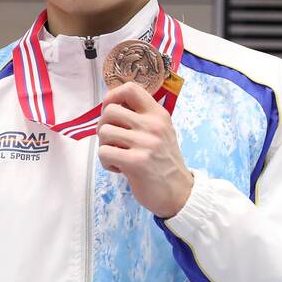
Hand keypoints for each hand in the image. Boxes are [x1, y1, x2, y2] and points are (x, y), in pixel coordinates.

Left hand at [96, 81, 193, 218]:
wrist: (179, 192)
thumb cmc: (163, 162)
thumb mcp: (159, 132)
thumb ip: (139, 118)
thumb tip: (109, 106)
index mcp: (158, 114)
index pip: (130, 88)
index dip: (112, 96)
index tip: (109, 110)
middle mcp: (153, 125)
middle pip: (109, 111)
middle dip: (103, 126)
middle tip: (113, 141)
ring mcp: (145, 143)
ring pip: (104, 132)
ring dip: (104, 146)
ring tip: (118, 156)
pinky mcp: (137, 162)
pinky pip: (104, 152)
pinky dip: (106, 162)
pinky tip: (119, 168)